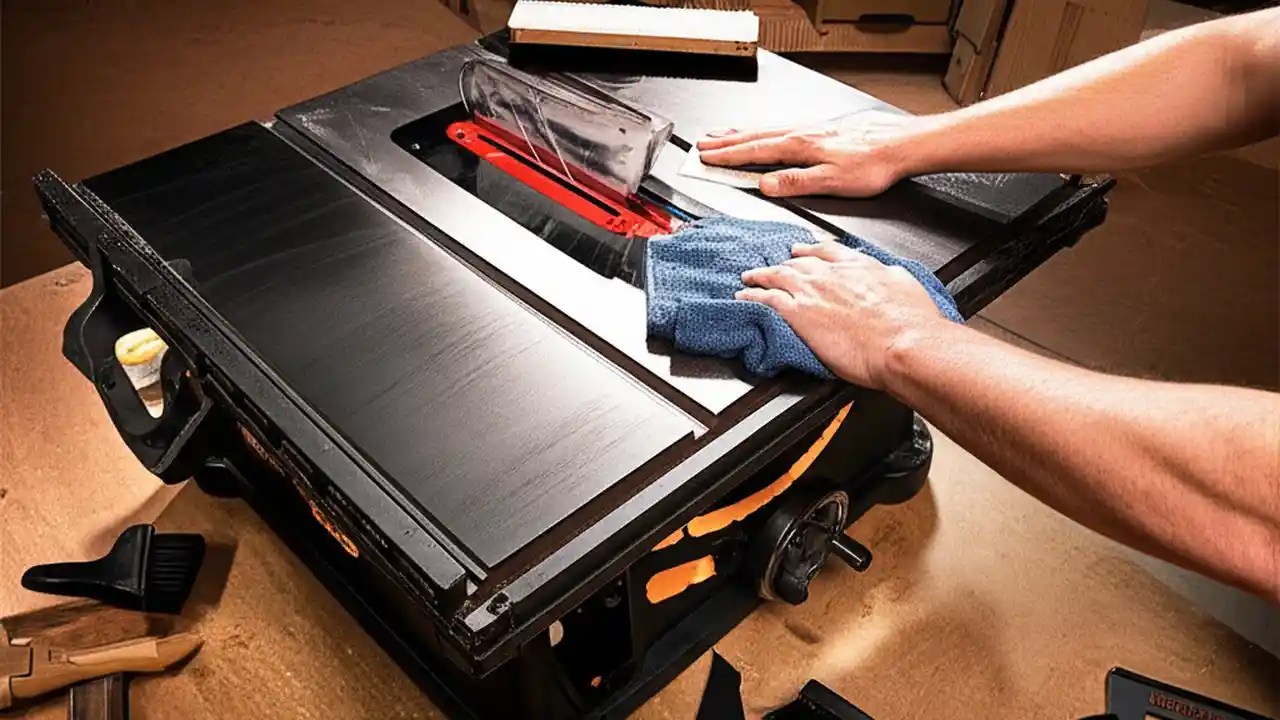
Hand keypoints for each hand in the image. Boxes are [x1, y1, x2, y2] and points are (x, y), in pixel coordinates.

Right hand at [696, 112, 933, 197]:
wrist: (900, 145)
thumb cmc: (872, 165)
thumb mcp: (831, 182)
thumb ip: (795, 182)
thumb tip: (765, 184)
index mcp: (799, 147)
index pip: (754, 152)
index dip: (728, 156)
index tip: (706, 157)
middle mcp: (802, 134)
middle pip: (755, 137)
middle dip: (726, 141)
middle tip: (703, 144)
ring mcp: (811, 130)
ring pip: (766, 130)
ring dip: (740, 133)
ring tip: (722, 135)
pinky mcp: (821, 130)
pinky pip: (781, 128)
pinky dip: (762, 131)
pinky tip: (763, 133)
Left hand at [736, 241, 949, 387]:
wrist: (904, 343)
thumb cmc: (911, 323)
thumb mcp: (905, 286)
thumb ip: (889, 278)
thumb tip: (889, 277)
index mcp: (858, 266)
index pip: (828, 252)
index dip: (812, 251)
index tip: (804, 252)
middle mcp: (832, 274)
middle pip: (799, 262)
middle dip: (785, 262)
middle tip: (775, 264)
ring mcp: (812, 292)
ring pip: (778, 276)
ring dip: (762, 274)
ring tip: (750, 276)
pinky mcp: (798, 313)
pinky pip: (766, 299)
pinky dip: (752, 296)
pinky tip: (743, 296)